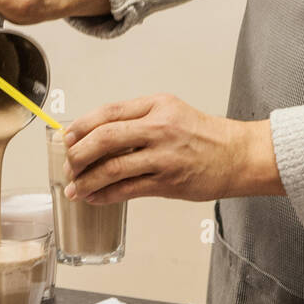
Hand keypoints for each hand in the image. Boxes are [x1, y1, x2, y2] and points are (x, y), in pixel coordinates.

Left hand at [61, 93, 284, 204]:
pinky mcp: (168, 181)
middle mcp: (159, 127)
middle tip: (68, 165)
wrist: (237, 155)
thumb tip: (97, 134)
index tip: (67, 137)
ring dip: (87, 180)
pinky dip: (105, 195)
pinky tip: (94, 197)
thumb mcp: (171, 112)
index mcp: (157, 105)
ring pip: (112, 168)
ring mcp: (163, 155)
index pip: (109, 112)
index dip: (82, 126)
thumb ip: (138, 119)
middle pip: (105, 138)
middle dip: (78, 154)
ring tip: (75, 188)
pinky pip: (127, 189)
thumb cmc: (204, 135)